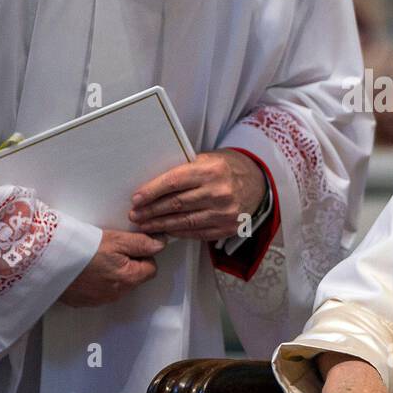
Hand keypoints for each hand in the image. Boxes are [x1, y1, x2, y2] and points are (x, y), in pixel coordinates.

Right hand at [59, 229, 166, 306]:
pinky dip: (96, 281)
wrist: (49, 262)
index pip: (151, 268)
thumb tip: (160, 244)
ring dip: (112, 273)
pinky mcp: (84, 302)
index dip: (143, 254)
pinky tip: (86, 269)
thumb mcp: (116, 239)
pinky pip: (99, 291)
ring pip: (117, 285)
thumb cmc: (81, 249)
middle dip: (128, 263)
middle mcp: (116, 293)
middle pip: (134, 277)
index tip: (130, 245)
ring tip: (96, 258)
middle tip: (111, 249)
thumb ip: (141, 243)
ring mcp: (99, 300)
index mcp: (128, 278)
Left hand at [128, 149, 266, 241]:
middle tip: (135, 214)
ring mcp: (225, 212)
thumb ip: (185, 170)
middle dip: (151, 211)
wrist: (258, 183)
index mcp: (212, 170)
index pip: (174, 182)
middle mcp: (219, 192)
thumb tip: (153, 184)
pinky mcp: (227, 228)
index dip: (152, 191)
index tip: (136, 198)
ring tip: (145, 225)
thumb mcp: (208, 160)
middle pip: (176, 204)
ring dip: (160, 225)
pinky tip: (166, 230)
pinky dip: (179, 232)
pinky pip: (197, 233)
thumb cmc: (227, 169)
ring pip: (184, 222)